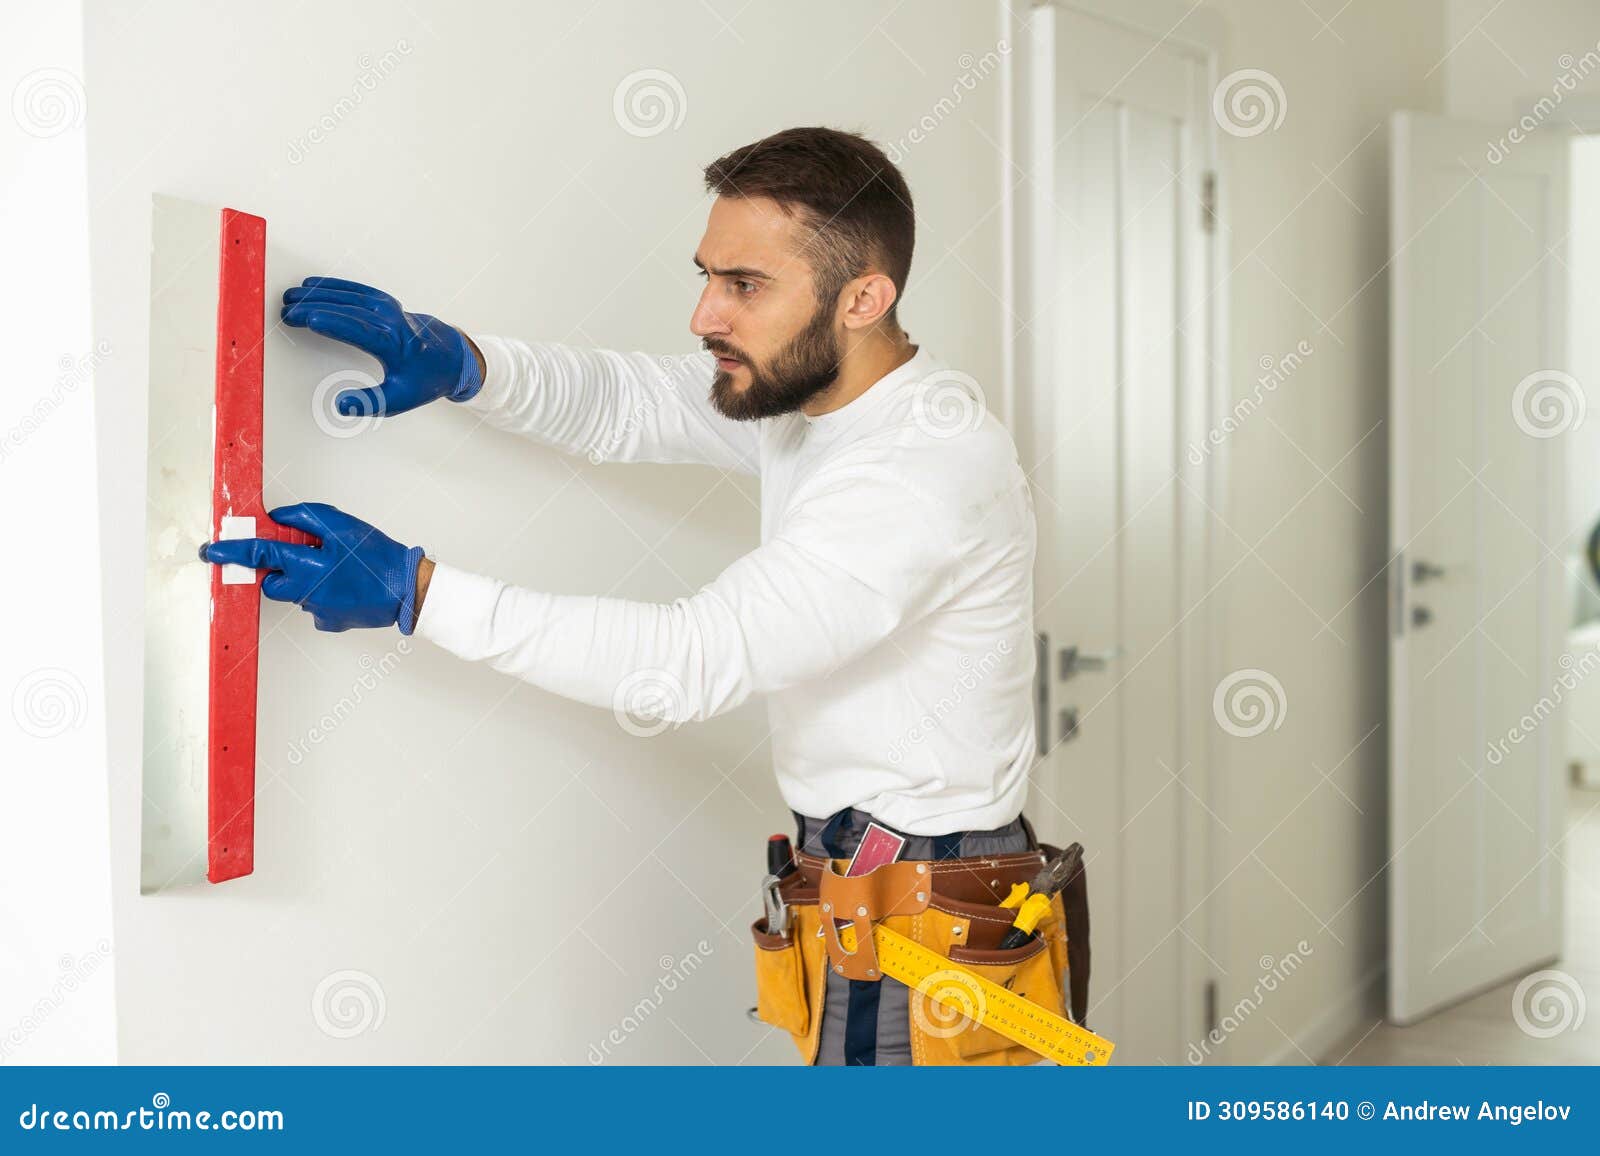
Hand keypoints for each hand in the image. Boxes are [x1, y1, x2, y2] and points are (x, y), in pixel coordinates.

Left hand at [201, 502, 425, 633]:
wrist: (408, 590)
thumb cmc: (380, 558)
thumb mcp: (343, 525)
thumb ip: (305, 517)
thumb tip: (279, 517)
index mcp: (307, 565)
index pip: (258, 556)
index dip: (231, 551)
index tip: (212, 551)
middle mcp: (307, 592)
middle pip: (273, 583)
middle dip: (279, 570)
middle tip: (302, 555)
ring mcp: (318, 610)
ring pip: (296, 594)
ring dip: (306, 580)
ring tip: (337, 569)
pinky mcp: (330, 622)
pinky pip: (314, 606)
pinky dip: (322, 594)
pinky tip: (343, 585)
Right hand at [281, 276, 481, 417]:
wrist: (449, 356)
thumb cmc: (424, 378)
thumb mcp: (400, 398)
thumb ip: (369, 402)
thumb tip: (341, 404)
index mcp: (395, 344)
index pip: (360, 330)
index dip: (333, 324)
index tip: (308, 321)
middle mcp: (391, 321)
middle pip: (348, 310)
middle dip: (314, 307)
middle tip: (286, 310)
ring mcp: (388, 308)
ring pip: (349, 296)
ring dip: (318, 294)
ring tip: (290, 296)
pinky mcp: (384, 301)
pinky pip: (355, 289)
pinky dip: (333, 285)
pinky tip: (312, 284)